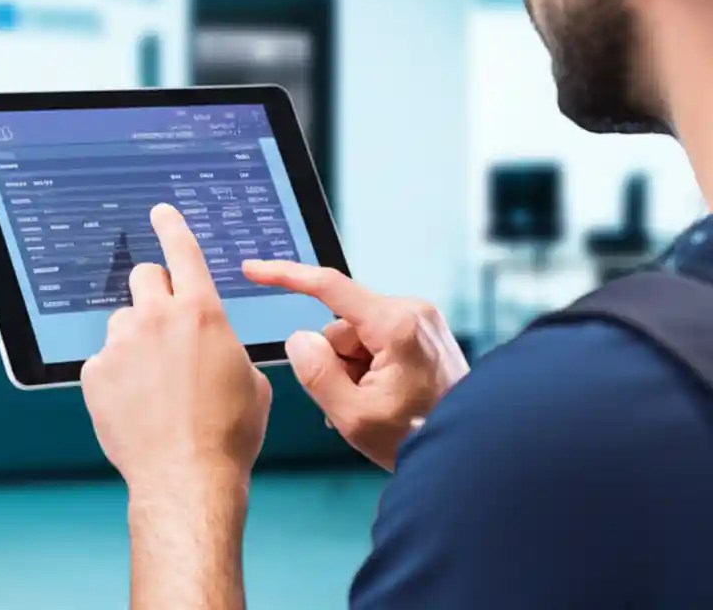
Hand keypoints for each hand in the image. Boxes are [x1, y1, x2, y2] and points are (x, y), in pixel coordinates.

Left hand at [82, 204, 272, 495]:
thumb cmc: (228, 433)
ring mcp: (121, 344)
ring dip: (135, 340)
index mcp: (201, 313)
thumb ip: (228, 347)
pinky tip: (135, 405)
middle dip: (153, 293)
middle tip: (164, 325)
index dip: (171, 226)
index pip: (182, 251)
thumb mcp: (250, 381)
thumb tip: (217, 348)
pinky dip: (116, 376)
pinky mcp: (94, 373)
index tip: (160, 212)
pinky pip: (104, 360)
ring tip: (154, 383)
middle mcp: (156, 319)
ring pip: (122, 322)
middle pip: (143, 276)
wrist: (186, 476)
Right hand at [243, 261, 468, 471]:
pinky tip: (385, 399)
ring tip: (376, 407)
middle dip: (336, 362)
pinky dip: (369, 370)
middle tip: (355, 403)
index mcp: (396, 325)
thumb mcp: (353, 417)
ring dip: (353, 370)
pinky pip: (376, 342)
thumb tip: (300, 339)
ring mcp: (422, 321)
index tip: (254, 270)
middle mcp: (412, 312)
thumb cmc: (418, 438)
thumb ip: (316, 373)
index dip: (285, 276)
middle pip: (340, 326)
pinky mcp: (424, 333)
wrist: (471, 454)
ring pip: (355, 337)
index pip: (328, 287)